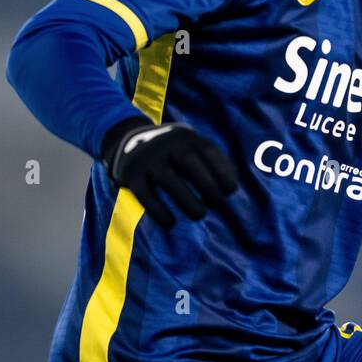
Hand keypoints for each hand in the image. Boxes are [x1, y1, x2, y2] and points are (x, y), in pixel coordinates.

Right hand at [102, 118, 239, 227]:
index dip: (223, 172)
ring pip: (168, 179)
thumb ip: (214, 161)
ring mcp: (148, 160)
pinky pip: (146, 195)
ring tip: (199, 214)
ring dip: (187, 201)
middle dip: (208, 186)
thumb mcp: (193, 147)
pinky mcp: (132, 176)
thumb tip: (232, 182)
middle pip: (189, 162)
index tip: (230, 191)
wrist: (128, 141)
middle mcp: (167, 145)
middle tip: (215, 204)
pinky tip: (171, 224)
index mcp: (187, 138)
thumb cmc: (174, 152)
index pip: (209, 151)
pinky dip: (159, 212)